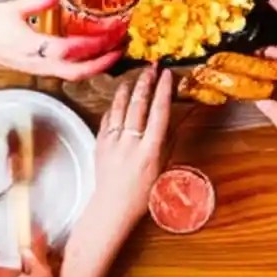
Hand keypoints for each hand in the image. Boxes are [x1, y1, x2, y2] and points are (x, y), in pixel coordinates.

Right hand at [0, 0, 121, 79]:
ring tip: (110, 50)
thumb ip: (39, 0)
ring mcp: (35, 68)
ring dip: (94, 65)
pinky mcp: (31, 67)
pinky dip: (79, 64)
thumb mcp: (12, 7)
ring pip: (72, 74)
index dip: (97, 43)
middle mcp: (38, 64)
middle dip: (104, 62)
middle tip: (122, 47)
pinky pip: (62, 70)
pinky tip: (85, 51)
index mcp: (36, 49)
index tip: (115, 34)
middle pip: (79, 72)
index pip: (74, 50)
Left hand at [91, 66, 174, 231]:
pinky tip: (118, 100)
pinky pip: (107, 119)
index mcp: (150, 151)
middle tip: (151, 69)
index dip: (164, 91)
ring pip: (119, 108)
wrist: (113, 207)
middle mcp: (131, 144)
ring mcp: (112, 143)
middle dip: (146, 83)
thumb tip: (177, 118)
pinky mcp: (99, 144)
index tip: (167, 75)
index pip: (159, 113)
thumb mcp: (162, 167)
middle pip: (139, 106)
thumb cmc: (142, 192)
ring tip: (133, 78)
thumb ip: (168, 141)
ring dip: (127, 90)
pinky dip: (114, 107)